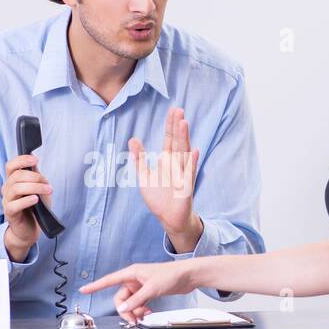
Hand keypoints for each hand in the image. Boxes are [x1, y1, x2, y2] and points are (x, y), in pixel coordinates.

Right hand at [1, 153, 52, 257]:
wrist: (30, 229)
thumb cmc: (35, 208)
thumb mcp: (38, 190)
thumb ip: (35, 177)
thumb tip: (34, 162)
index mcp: (12, 181)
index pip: (11, 165)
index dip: (22, 160)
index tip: (36, 159)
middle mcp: (7, 189)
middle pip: (15, 176)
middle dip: (34, 176)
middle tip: (47, 183)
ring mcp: (6, 201)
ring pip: (15, 188)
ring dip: (34, 187)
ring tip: (48, 190)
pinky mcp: (9, 213)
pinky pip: (14, 205)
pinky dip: (26, 200)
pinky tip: (36, 199)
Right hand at [78, 260, 195, 322]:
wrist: (188, 276)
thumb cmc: (172, 275)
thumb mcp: (152, 289)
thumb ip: (136, 300)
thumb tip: (122, 309)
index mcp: (132, 273)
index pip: (109, 280)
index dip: (95, 286)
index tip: (84, 289)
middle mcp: (134, 279)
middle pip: (121, 298)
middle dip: (125, 310)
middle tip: (133, 319)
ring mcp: (141, 286)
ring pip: (130, 303)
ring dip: (135, 311)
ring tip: (144, 315)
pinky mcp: (148, 292)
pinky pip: (138, 303)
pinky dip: (141, 310)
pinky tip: (148, 312)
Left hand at [130, 107, 198, 242]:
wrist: (169, 218)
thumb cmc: (159, 197)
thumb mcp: (144, 176)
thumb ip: (139, 159)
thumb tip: (132, 139)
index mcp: (168, 160)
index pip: (170, 139)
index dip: (171, 125)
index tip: (173, 110)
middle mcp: (177, 164)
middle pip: (178, 142)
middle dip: (178, 127)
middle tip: (178, 110)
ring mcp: (183, 174)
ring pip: (184, 153)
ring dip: (185, 138)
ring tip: (184, 123)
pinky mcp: (186, 187)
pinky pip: (189, 173)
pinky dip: (192, 162)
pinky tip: (195, 151)